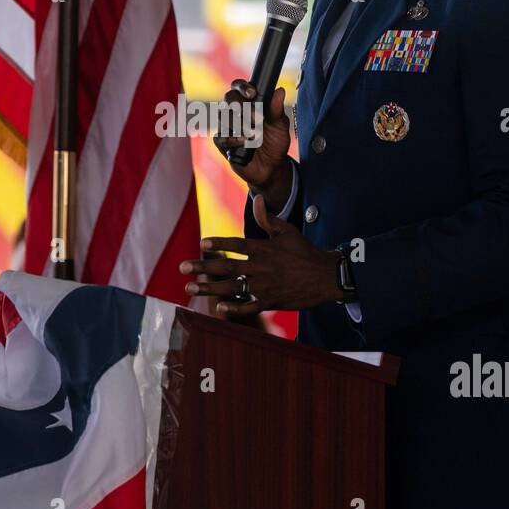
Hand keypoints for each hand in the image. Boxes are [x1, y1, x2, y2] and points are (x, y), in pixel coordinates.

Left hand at [180, 196, 342, 315]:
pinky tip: (219, 309)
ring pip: (233, 288)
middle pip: (227, 266)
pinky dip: (235, 309)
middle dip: (203, 268)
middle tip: (182, 268)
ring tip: (190, 288)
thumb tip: (257, 199)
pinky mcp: (272, 301)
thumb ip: (268, 218)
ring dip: (210, 288)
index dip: (219, 243)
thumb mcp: (287, 231)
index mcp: (264, 249)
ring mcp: (266, 286)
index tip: (202, 244)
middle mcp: (262, 267)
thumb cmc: (305, 251)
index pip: (238, 244)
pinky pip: (250, 307)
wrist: (326, 277)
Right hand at [213, 81, 292, 210]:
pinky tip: (243, 143)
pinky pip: (220, 136)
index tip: (252, 94)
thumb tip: (279, 91)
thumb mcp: (280, 126)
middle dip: (240, 105)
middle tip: (255, 118)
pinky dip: (232, 139)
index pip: (239, 87)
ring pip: (222, 116)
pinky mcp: (222, 142)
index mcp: (249, 103)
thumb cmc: (275, 143)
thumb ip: (277, 110)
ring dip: (238, 124)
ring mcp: (227, 126)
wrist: (271, 167)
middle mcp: (235, 112)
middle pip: (228, 98)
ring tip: (253, 134)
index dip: (242, 87)